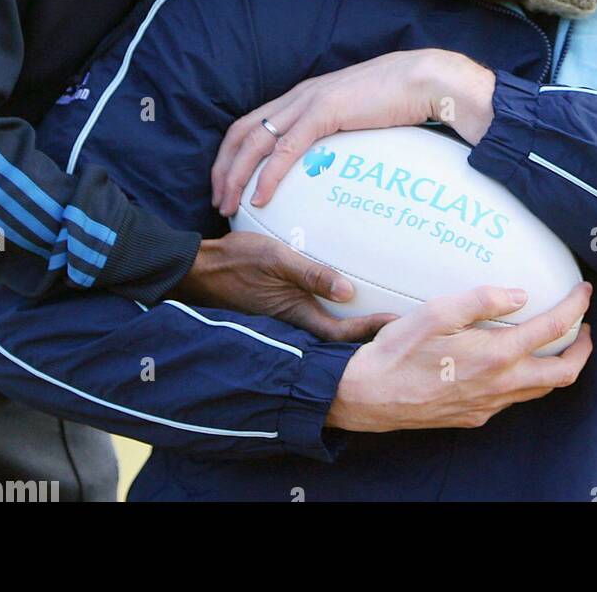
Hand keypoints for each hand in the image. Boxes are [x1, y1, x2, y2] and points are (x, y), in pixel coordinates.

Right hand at [172, 233, 395, 341]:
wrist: (199, 269)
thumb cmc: (237, 260)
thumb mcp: (276, 258)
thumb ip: (311, 274)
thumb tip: (349, 290)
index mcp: (295, 314)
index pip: (339, 333)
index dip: (368, 331)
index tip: (395, 324)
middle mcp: (292, 323)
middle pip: (335, 338)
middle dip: (364, 336)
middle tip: (397, 327)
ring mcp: (283, 318)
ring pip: (323, 329)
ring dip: (348, 327)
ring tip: (377, 316)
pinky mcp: (276, 310)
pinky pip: (309, 317)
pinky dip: (329, 314)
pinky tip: (341, 301)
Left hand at [211, 49, 497, 215]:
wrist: (423, 79)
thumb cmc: (399, 99)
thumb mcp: (358, 115)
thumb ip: (340, 131)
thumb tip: (338, 160)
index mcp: (303, 96)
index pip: (252, 123)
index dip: (233, 153)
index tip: (227, 182)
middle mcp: (298, 97)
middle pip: (242, 132)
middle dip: (223, 167)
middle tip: (217, 201)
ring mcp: (309, 103)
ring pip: (255, 141)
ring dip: (236, 175)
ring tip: (228, 205)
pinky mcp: (324, 113)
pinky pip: (286, 149)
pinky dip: (268, 175)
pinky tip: (261, 198)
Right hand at [326, 282, 593, 431]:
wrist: (369, 396)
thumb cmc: (400, 350)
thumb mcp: (438, 311)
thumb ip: (483, 300)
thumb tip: (520, 295)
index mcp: (497, 355)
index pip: (553, 330)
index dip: (575, 309)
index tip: (585, 293)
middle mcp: (501, 385)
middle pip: (563, 374)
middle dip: (583, 349)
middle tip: (585, 328)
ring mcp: (489, 406)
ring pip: (540, 390)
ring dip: (557, 367)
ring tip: (556, 344)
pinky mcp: (474, 417)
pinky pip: (514, 400)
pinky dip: (528, 380)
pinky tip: (513, 365)